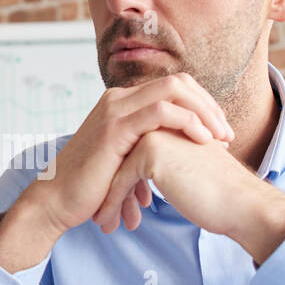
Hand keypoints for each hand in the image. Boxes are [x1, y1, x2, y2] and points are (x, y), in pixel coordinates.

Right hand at [19, 73, 233, 238]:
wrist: (57, 202)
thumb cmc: (90, 189)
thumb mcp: (125, 163)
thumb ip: (148, 153)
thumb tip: (175, 162)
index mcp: (122, 104)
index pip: (174, 88)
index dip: (203, 106)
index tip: (219, 133)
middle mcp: (118, 99)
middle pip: (179, 82)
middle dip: (209, 106)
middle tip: (227, 134)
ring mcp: (115, 110)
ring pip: (174, 90)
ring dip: (205, 112)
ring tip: (221, 138)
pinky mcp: (115, 127)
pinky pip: (161, 112)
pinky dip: (189, 122)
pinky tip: (202, 142)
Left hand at [91, 129, 284, 264]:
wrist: (240, 203)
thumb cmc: (219, 192)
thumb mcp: (188, 166)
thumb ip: (168, 159)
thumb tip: (143, 176)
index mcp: (170, 121)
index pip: (131, 148)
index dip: (119, 177)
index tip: (113, 201)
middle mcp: (160, 121)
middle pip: (120, 156)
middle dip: (108, 186)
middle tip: (102, 214)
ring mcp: (153, 133)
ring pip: (116, 168)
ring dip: (107, 198)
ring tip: (104, 222)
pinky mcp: (150, 152)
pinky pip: (119, 181)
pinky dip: (111, 204)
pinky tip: (108, 224)